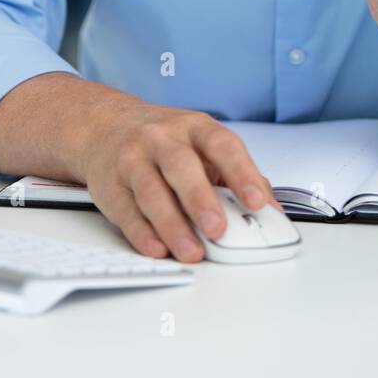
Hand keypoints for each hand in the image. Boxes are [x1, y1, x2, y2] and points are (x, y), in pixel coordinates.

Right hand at [81, 95, 281, 261]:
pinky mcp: (110, 185)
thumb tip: (272, 211)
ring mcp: (133, 159)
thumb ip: (236, 176)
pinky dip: (142, 233)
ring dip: (172, 224)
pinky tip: (157, 249)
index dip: (241, 173)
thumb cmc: (166, 142)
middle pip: (180, 165)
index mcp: (195, 128)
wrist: (106, 126)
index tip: (256, 202)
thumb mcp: (203, 147)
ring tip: (191, 251)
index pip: (222, 145)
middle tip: (218, 229)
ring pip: (150, 190)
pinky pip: (126, 210)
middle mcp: (162, 138)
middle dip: (200, 199)